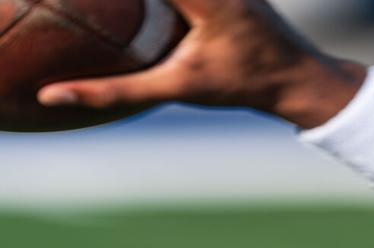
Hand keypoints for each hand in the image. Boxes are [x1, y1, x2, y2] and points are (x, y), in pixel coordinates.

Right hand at [37, 0, 365, 128]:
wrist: (303, 78)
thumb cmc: (244, 85)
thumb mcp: (178, 88)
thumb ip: (116, 89)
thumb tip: (53, 95)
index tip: (73, 1)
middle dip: (127, 1)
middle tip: (94, 5)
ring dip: (143, 2)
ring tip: (114, 7)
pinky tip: (143, 8)